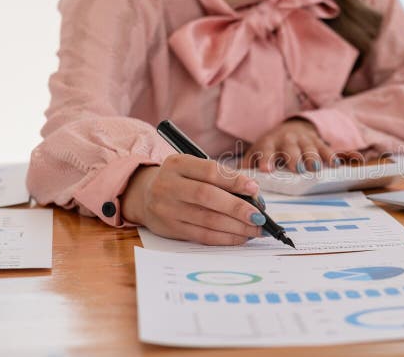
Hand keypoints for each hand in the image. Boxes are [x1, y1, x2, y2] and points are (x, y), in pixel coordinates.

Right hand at [121, 154, 265, 245]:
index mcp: (178, 164)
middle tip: (259, 216)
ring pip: (206, 220)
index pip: (209, 171)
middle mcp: (168, 185)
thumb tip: (253, 195)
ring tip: (255, 229)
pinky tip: (240, 237)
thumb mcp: (193, 169)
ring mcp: (166, 208)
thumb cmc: (181, 180)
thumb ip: (219, 177)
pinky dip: (225, 238)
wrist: (144, 194)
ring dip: (236, 227)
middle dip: (237, 208)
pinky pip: (201, 236)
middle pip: (207, 197)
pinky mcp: (169, 228)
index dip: (234, 181)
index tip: (254, 189)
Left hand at [244, 119, 357, 172]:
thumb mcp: (256, 152)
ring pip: (309, 148)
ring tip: (315, 168)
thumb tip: (236, 179)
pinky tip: (335, 164)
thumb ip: (247, 164)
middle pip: (290, 148)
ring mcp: (303, 140)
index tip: (266, 169)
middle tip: (296, 169)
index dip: (266, 159)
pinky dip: (331, 156)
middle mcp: (287, 139)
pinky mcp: (318, 141)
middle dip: (293, 158)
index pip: (266, 150)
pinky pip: (325, 148)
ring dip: (312, 157)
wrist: (291, 127)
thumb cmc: (271, 147)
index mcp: (269, 143)